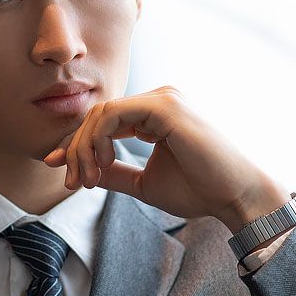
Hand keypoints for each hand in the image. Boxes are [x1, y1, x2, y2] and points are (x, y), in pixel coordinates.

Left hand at [42, 85, 290, 231]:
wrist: (234, 196)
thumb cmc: (199, 190)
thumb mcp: (144, 183)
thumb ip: (114, 173)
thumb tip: (80, 169)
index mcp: (154, 113)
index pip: (103, 120)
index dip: (76, 145)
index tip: (61, 172)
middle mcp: (158, 99)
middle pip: (96, 114)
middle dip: (75, 150)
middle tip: (73, 183)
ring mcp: (162, 98)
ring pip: (100, 113)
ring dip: (84, 149)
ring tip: (88, 180)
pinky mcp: (164, 106)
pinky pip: (113, 115)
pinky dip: (99, 141)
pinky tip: (103, 165)